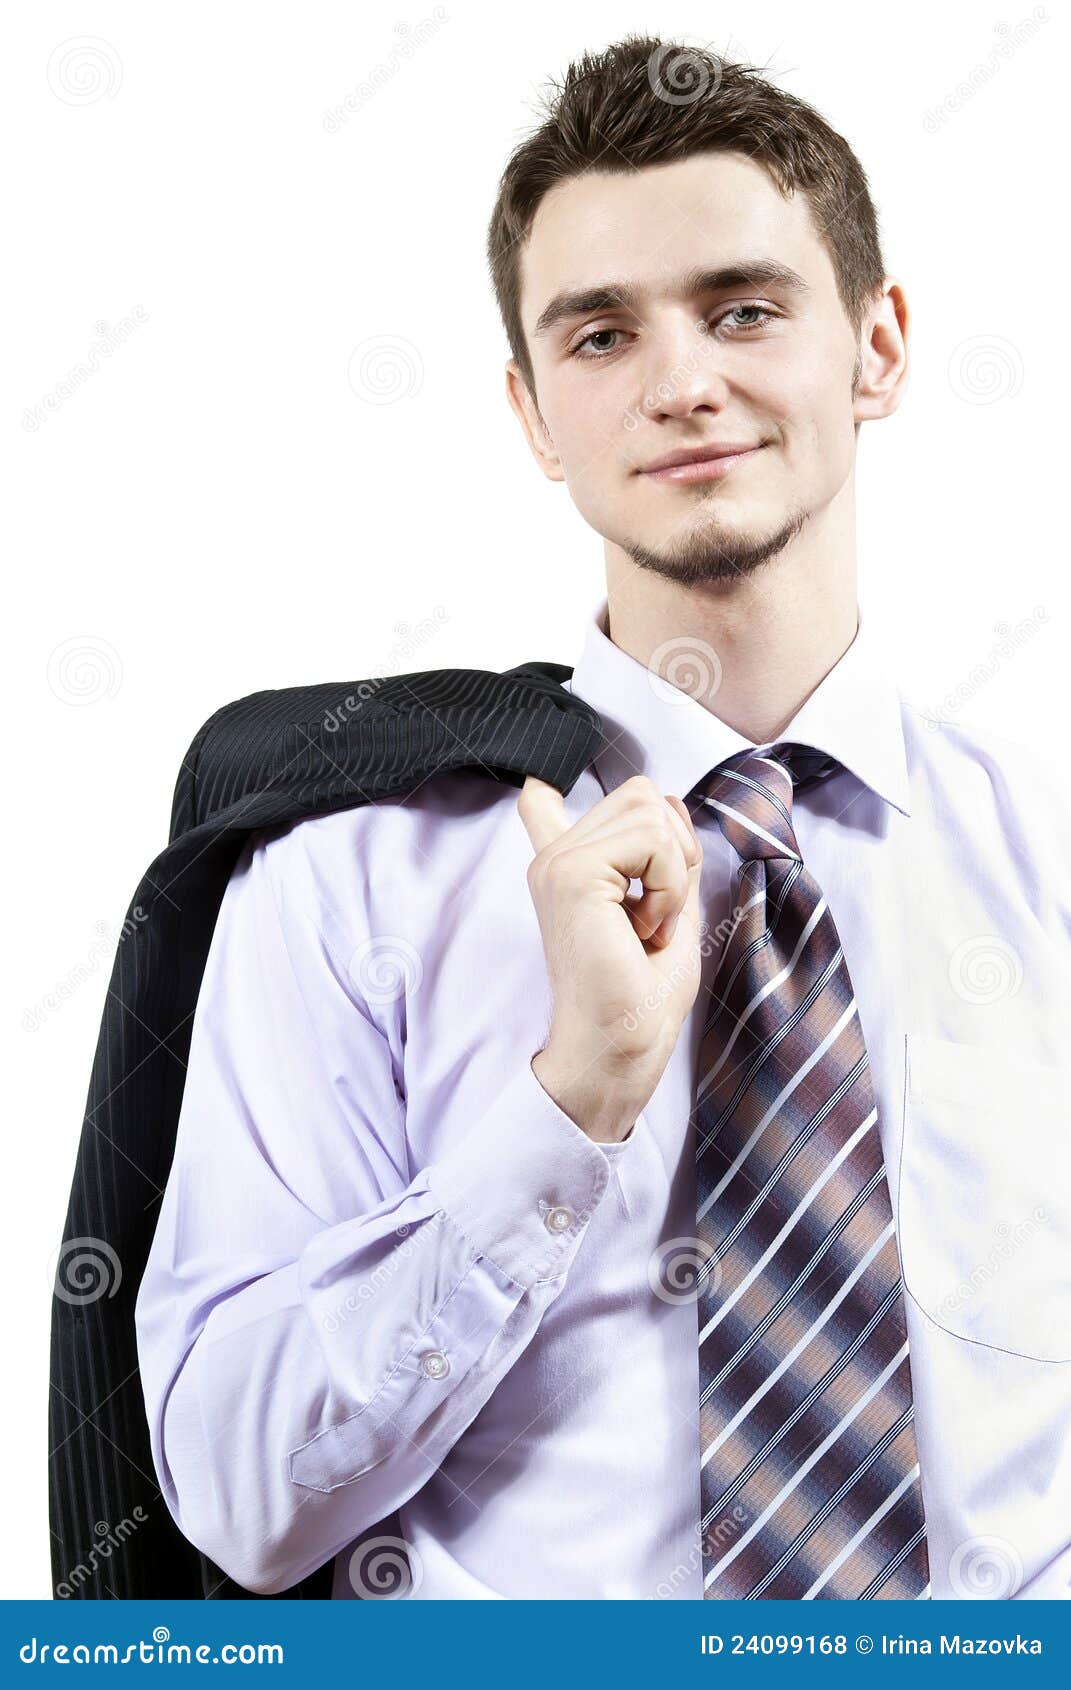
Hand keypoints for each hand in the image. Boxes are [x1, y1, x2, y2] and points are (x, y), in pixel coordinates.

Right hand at [517, 774, 703, 1142]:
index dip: (549, 794)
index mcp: (568, 872)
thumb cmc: (642, 997)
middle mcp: (554, 860)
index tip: (538, 793)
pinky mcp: (573, 873)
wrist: (622, 1047)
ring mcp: (558, 863)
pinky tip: (646, 927)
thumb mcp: (668, 907)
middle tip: (657, 914)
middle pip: (639, 794)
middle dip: (674, 849)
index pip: (541, 807)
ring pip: (649, 808)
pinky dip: (670, 884)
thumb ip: (666, 855)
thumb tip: (669, 799)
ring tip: (650, 924)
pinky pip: (652, 838)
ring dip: (672, 870)